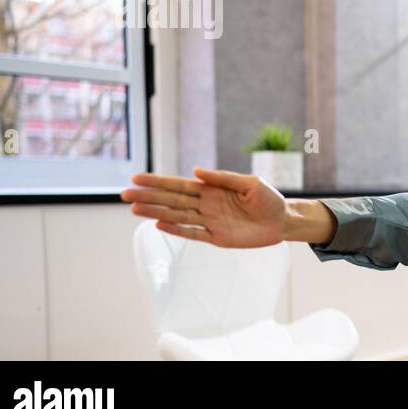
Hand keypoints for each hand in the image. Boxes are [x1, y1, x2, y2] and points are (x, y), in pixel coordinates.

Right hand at [120, 168, 287, 247]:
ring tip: (135, 209)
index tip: (136, 179)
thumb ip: (223, 178)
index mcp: (211, 189)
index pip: (179, 185)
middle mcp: (206, 205)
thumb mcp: (249, 183)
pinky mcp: (217, 238)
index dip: (157, 182)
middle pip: (171, 201)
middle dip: (148, 197)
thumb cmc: (268, 198)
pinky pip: (193, 234)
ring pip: (177, 217)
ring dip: (156, 213)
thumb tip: (195, 171)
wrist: (283, 220)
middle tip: (124, 195)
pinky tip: (159, 225)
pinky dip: (177, 230)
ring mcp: (210, 222)